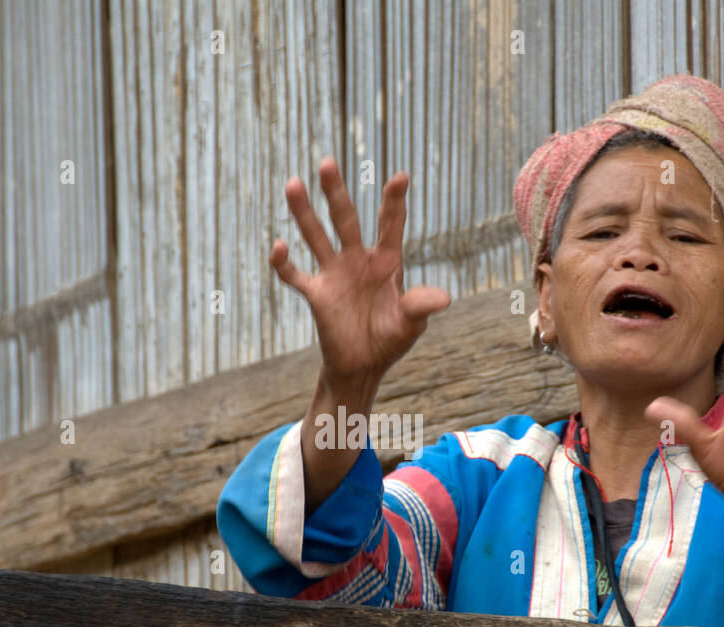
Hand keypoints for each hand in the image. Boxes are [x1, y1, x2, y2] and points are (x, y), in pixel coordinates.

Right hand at [270, 157, 451, 393]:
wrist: (363, 367)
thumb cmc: (391, 340)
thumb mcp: (411, 325)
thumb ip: (420, 307)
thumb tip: (444, 299)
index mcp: (386, 263)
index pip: (391, 226)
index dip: (394, 202)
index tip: (400, 177)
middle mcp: (358, 261)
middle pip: (346, 220)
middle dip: (336, 193)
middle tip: (326, 162)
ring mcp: (334, 275)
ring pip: (316, 237)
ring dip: (304, 213)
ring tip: (293, 184)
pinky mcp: (316, 294)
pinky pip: (295, 275)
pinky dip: (285, 263)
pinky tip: (279, 247)